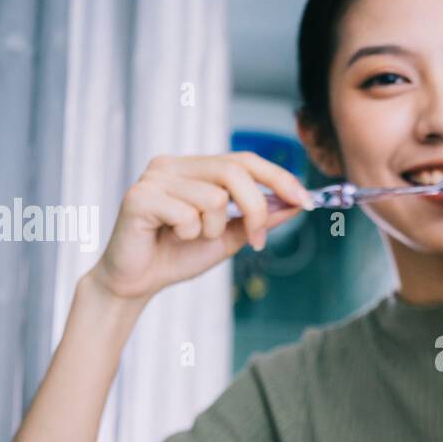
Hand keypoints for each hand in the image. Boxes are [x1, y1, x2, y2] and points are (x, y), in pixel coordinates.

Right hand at [88, 151, 315, 300]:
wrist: (137, 281)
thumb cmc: (179, 254)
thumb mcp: (229, 236)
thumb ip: (260, 218)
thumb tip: (296, 204)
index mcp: (194, 168)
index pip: (244, 159)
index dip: (278, 177)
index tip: (306, 201)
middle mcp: (173, 164)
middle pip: (235, 172)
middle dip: (256, 209)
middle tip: (255, 242)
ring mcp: (154, 177)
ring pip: (214, 197)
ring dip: (213, 229)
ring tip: (190, 238)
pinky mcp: (138, 196)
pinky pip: (187, 214)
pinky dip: (189, 234)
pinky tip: (169, 238)